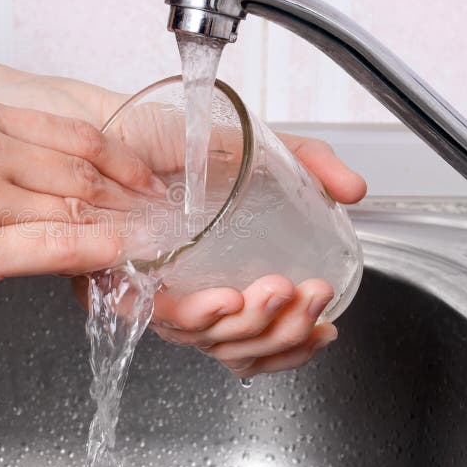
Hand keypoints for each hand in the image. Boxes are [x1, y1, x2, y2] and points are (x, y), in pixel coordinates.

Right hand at [0, 94, 165, 323]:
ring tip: (146, 239)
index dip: (118, 159)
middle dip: (128, 194)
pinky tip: (117, 257)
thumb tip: (24, 184)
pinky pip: (56, 247)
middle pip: (83, 169)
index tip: (139, 178)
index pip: (71, 134)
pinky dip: (96, 251)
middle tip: (156, 212)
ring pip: (76, 207)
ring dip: (119, 224)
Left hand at [67, 84, 366, 377]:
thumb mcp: (249, 150)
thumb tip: (355, 190)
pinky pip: (152, 317)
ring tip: (277, 292)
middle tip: (309, 296)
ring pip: (201, 339)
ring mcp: (151, 290)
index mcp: (214, 280)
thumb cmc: (168, 143)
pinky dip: (193, 314)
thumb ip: (306, 165)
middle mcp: (183, 295)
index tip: (326, 329)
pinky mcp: (114, 280)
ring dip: (248, 323)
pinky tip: (225, 300)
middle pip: (235, 345)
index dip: (294, 346)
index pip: (255, 339)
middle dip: (281, 330)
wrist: (111, 120)